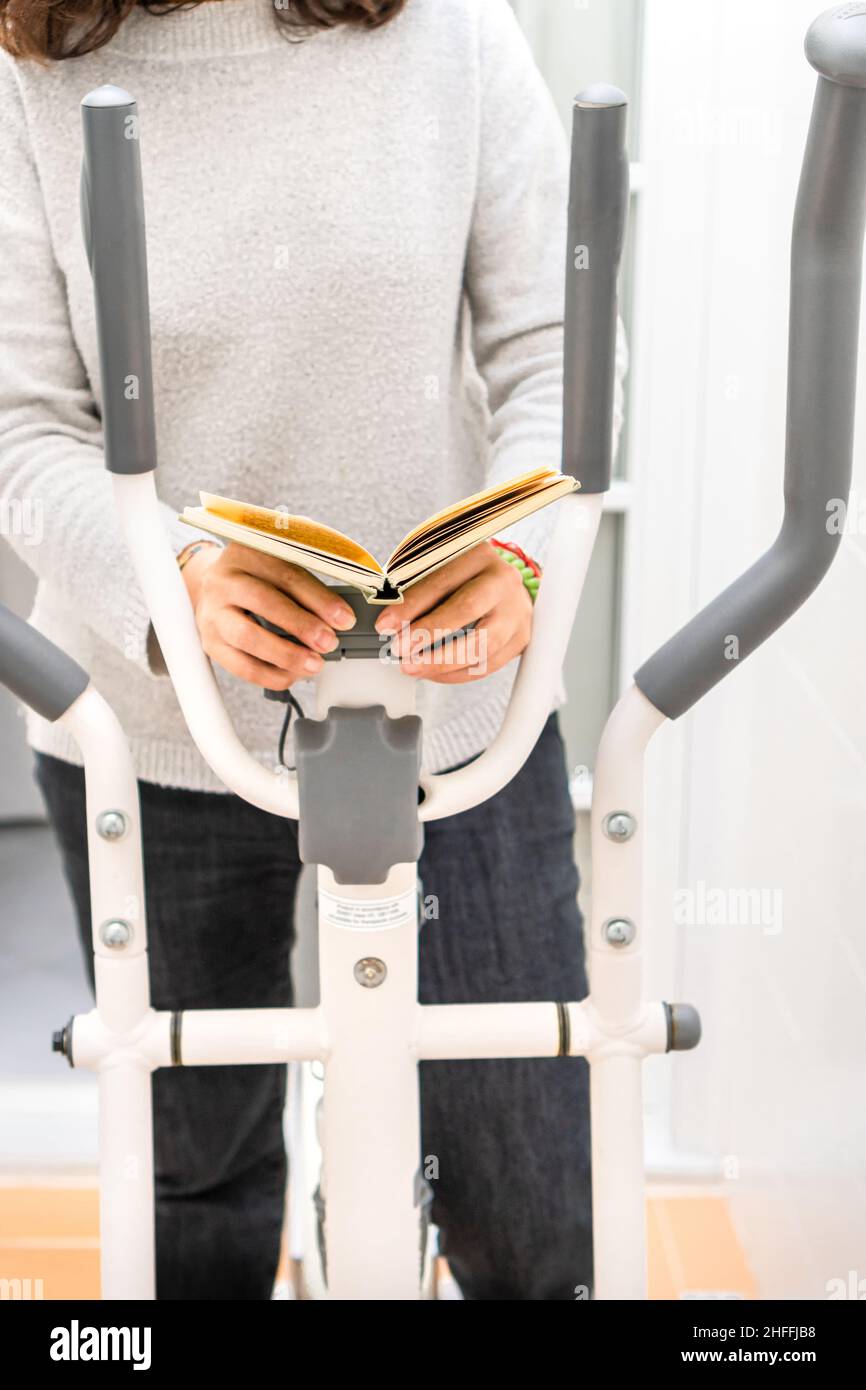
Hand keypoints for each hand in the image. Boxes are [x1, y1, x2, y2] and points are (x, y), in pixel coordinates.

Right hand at [182, 542, 355, 690]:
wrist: (213, 587)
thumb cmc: (257, 574)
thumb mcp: (278, 557)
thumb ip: (308, 563)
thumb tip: (347, 589)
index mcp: (246, 551)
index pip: (286, 574)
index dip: (319, 598)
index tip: (344, 618)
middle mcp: (223, 580)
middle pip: (264, 602)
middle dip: (302, 626)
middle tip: (329, 642)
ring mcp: (212, 613)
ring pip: (247, 637)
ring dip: (285, 655)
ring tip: (314, 664)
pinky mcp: (210, 643)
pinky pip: (240, 665)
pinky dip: (269, 675)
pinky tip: (293, 676)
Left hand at [374, 542, 532, 683]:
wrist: (502, 585)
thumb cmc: (462, 578)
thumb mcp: (438, 569)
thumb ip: (414, 588)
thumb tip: (388, 621)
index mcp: (479, 555)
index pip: (442, 581)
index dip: (411, 605)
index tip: (386, 625)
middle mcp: (503, 581)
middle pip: (466, 610)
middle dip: (428, 634)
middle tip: (399, 650)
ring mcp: (516, 612)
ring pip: (480, 645)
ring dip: (441, 662)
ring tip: (412, 667)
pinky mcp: (520, 639)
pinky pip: (487, 665)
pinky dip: (455, 674)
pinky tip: (433, 672)